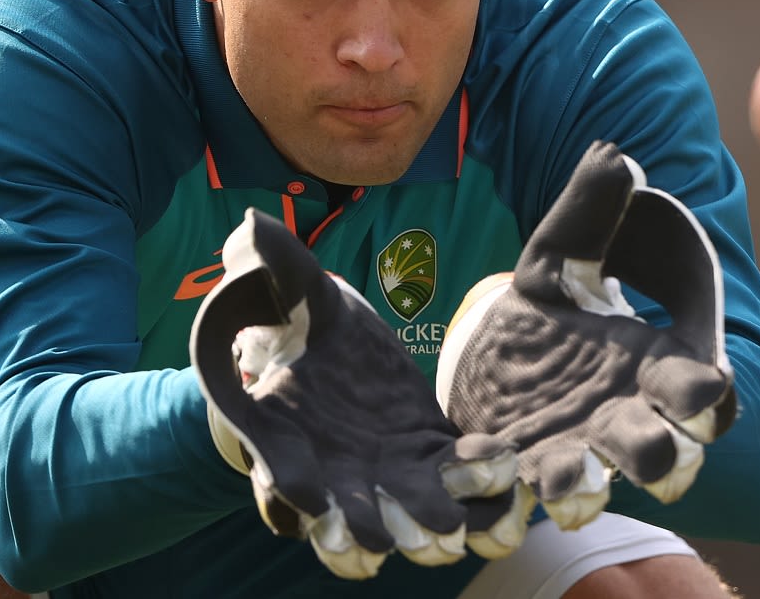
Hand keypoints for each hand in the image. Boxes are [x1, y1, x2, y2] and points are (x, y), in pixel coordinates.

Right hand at [191, 208, 525, 578]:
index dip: (290, 494)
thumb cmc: (314, 330)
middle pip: (343, 523)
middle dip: (363, 532)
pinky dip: (480, 490)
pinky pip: (458, 487)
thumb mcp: (302, 296)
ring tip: (449, 528)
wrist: (354, 351)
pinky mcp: (433, 464)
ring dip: (425, 530)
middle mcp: (333, 477)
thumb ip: (284, 268)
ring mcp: (385, 480)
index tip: (309, 502)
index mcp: (285, 441)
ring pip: (402, 524)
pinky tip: (502, 476)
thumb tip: (256, 221)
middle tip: (385, 538)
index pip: (279, 479)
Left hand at [435, 140, 736, 530]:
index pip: (700, 397)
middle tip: (649, 449)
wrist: (490, 362)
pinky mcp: (511, 472)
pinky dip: (501, 498)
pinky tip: (484, 476)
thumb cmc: (549, 312)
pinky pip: (510, 498)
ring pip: (589, 487)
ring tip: (566, 486)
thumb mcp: (558, 260)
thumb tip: (614, 155)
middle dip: (660, 456)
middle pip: (660, 455)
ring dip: (583, 489)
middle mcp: (619, 423)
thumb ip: (587, 215)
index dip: (708, 400)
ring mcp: (568, 454)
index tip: (706, 389)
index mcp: (650, 373)